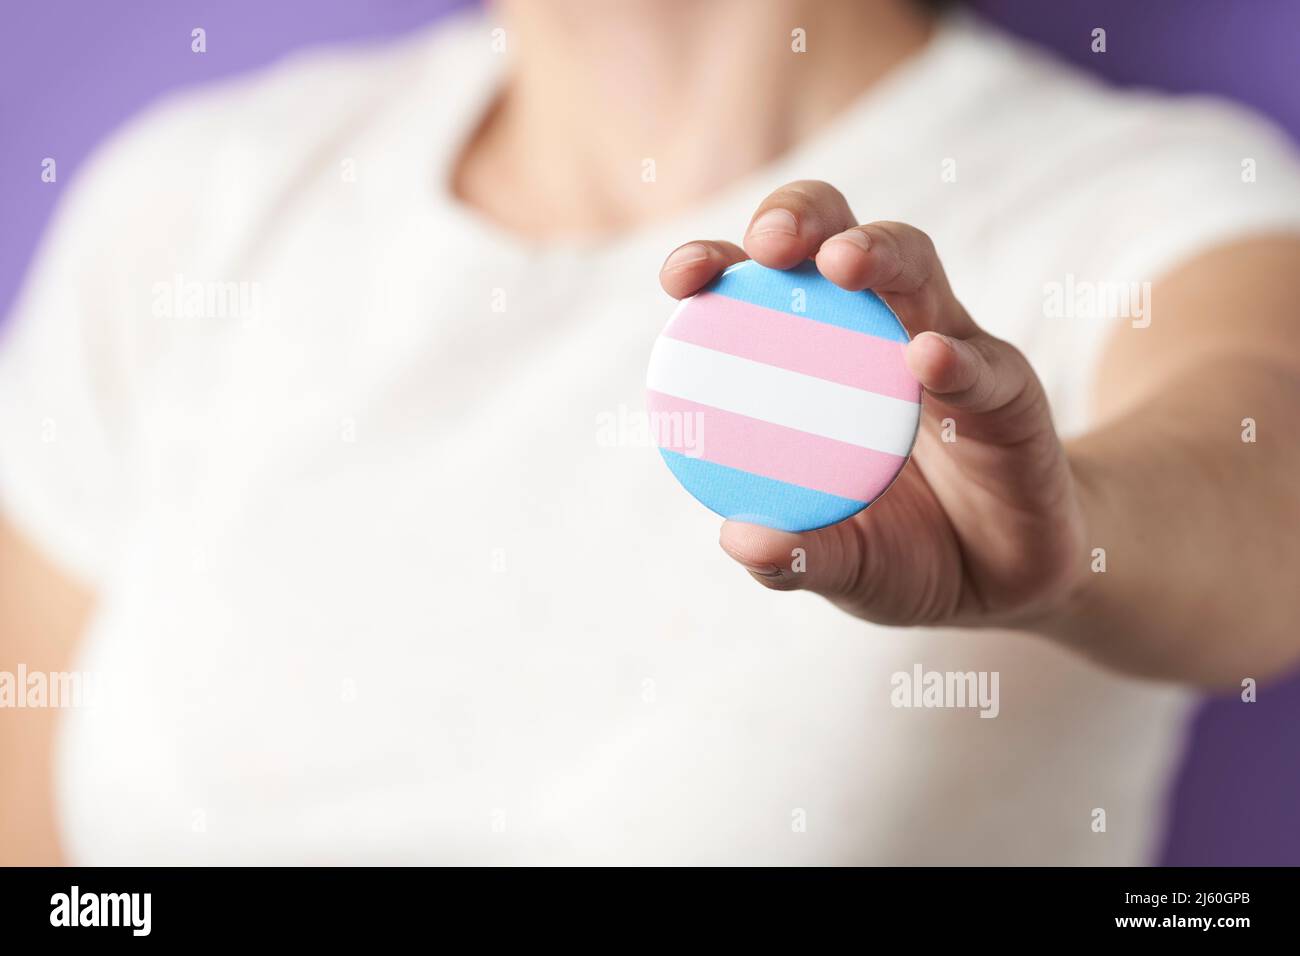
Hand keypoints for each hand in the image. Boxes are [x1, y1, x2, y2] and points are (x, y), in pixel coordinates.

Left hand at [658, 180, 1087, 628]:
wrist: (1001, 585)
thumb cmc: (903, 552)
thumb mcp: (843, 564)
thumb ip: (796, 555)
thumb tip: (736, 539)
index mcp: (819, 363)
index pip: (763, 290)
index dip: (719, 265)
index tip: (681, 278)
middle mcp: (881, 338)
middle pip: (840, 239)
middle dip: (801, 217)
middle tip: (770, 243)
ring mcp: (952, 353)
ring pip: (918, 271)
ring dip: (880, 253)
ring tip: (841, 263)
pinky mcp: (1012, 395)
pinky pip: (985, 367)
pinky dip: (955, 359)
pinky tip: (926, 360)